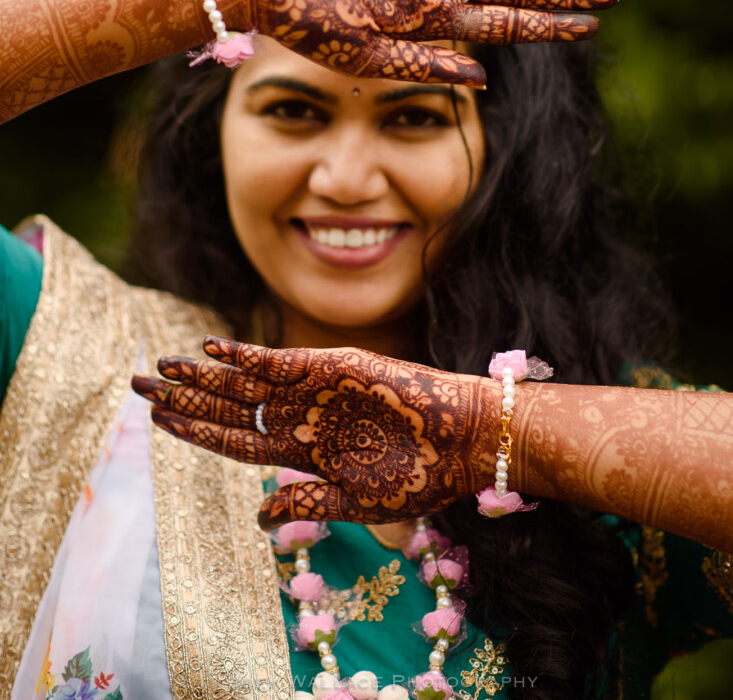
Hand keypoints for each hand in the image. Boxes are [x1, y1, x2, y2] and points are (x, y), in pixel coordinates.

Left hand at [132, 337, 499, 528]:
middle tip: (138, 384)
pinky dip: (245, 355)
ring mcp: (316, 389)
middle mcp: (301, 417)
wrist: (462, 442)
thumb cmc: (417, 478)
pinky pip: (280, 360)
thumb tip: (257, 517)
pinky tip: (210, 349)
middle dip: (183, 396)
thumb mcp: (356, 502)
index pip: (235, 440)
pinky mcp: (334, 366)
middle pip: (229, 406)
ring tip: (161, 365)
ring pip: (246, 381)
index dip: (194, 431)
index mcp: (303, 453)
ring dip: (204, 373)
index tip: (157, 419)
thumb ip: (304, 501)